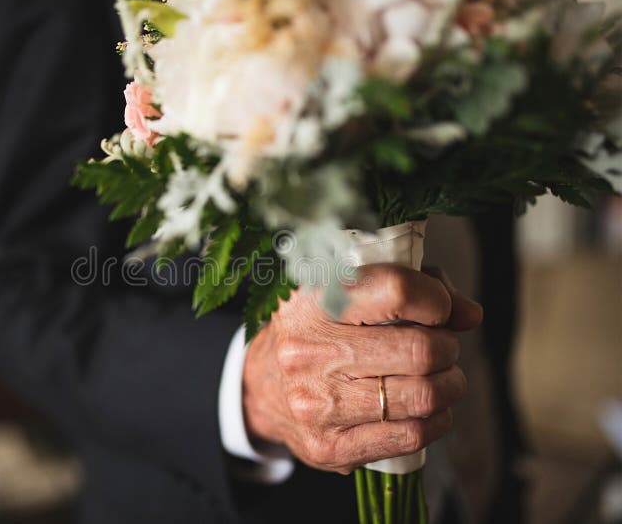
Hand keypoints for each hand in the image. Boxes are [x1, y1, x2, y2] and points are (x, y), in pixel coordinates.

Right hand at [242, 264, 482, 473]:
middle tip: (442, 347)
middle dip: (447, 348)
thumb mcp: (351, 290)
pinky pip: (410, 436)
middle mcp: (309, 351)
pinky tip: (428, 410)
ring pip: (422, 397)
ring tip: (440, 377)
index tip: (439, 308)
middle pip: (419, 351)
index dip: (436, 300)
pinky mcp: (328, 446)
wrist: (262, 387)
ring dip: (449, 386)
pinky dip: (436, 422)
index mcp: (313, 300)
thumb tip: (470, 315)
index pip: (397, 291)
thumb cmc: (319, 330)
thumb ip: (414, 286)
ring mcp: (317, 403)